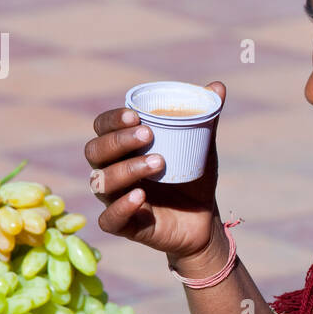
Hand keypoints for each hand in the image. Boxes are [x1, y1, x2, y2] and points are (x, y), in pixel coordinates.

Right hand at [84, 82, 225, 265]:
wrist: (205, 220)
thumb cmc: (193, 178)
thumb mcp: (200, 147)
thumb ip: (205, 118)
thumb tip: (218, 87)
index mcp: (122, 149)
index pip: (101, 128)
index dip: (111, 120)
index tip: (134, 115)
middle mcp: (111, 171)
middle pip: (94, 152)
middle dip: (118, 141)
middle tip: (148, 135)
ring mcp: (114, 199)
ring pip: (100, 182)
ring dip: (126, 169)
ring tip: (158, 163)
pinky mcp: (124, 226)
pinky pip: (109, 219)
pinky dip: (121, 207)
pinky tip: (140, 197)